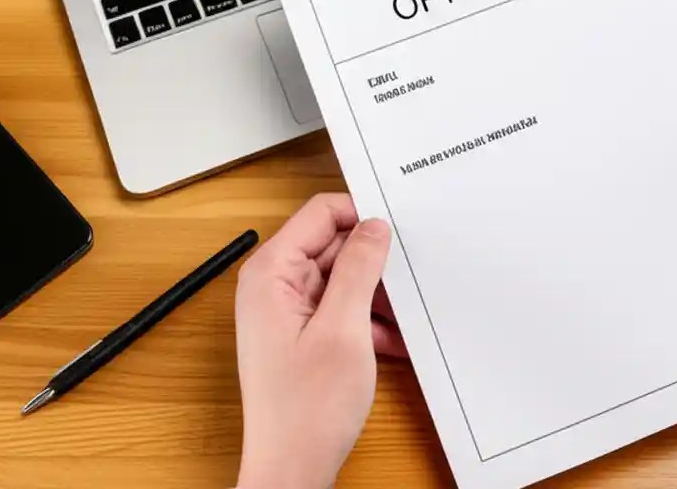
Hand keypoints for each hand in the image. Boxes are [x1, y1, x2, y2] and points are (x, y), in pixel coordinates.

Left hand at [234, 194, 406, 488]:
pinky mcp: (302, 333)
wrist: (293, 468)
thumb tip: (374, 226)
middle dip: (373, 264)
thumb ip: (359, 268)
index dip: (361, 217)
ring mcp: (287, 310)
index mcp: (271, 273)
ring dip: (376, 297)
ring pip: (344, 279)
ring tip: (399, 322)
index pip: (320, 213)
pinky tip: (391, 344)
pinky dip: (369, 322)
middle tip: (405, 284)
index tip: (398, 232)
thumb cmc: (306, 411)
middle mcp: (273, 286)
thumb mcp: (344, 328)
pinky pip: (343, 308)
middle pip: (334, 245)